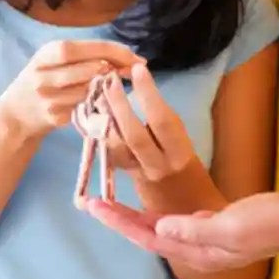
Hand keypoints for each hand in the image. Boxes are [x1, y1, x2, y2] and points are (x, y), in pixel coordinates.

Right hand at [0, 40, 143, 141]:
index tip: (133, 56)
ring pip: (88, 90)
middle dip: (114, 68)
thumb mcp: (53, 60)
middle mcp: (44, 74)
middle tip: (131, 70)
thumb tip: (122, 57)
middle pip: (87, 69)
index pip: (80, 48)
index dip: (110, 50)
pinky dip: (97, 102)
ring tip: (117, 84)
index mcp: (46, 54)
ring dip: (106, 87)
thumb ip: (82, 56)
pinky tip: (103, 100)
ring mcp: (48, 98)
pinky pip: (84, 107)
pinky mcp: (54, 117)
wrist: (16, 113)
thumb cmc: (43, 80)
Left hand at [86, 193, 278, 271]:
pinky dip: (157, 211)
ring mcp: (205, 238)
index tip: (94, 205)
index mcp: (197, 250)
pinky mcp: (214, 226)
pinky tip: (149, 204)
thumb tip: (162, 227)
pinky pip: (176, 221)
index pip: (148, 236)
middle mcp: (196, 248)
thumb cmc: (269, 223)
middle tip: (90, 201)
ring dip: (133, 215)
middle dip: (118, 218)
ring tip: (109, 202)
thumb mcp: (231, 226)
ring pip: (159, 227)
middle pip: (147, 233)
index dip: (119, 221)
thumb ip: (196, 228)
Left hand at [100, 63, 198, 182]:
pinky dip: (99, 130)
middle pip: (134, 135)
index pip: (163, 122)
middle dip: (119, 105)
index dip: (150, 95)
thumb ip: (164, 123)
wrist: (183, 209)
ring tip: (97, 92)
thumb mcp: (183, 143)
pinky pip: (107, 152)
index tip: (139, 69)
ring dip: (103, 118)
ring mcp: (136, 174)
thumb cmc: (185, 166)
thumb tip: (142, 91)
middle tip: (110, 79)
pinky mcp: (121, 177)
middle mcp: (156, 166)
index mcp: (178, 154)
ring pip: (114, 145)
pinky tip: (93, 113)